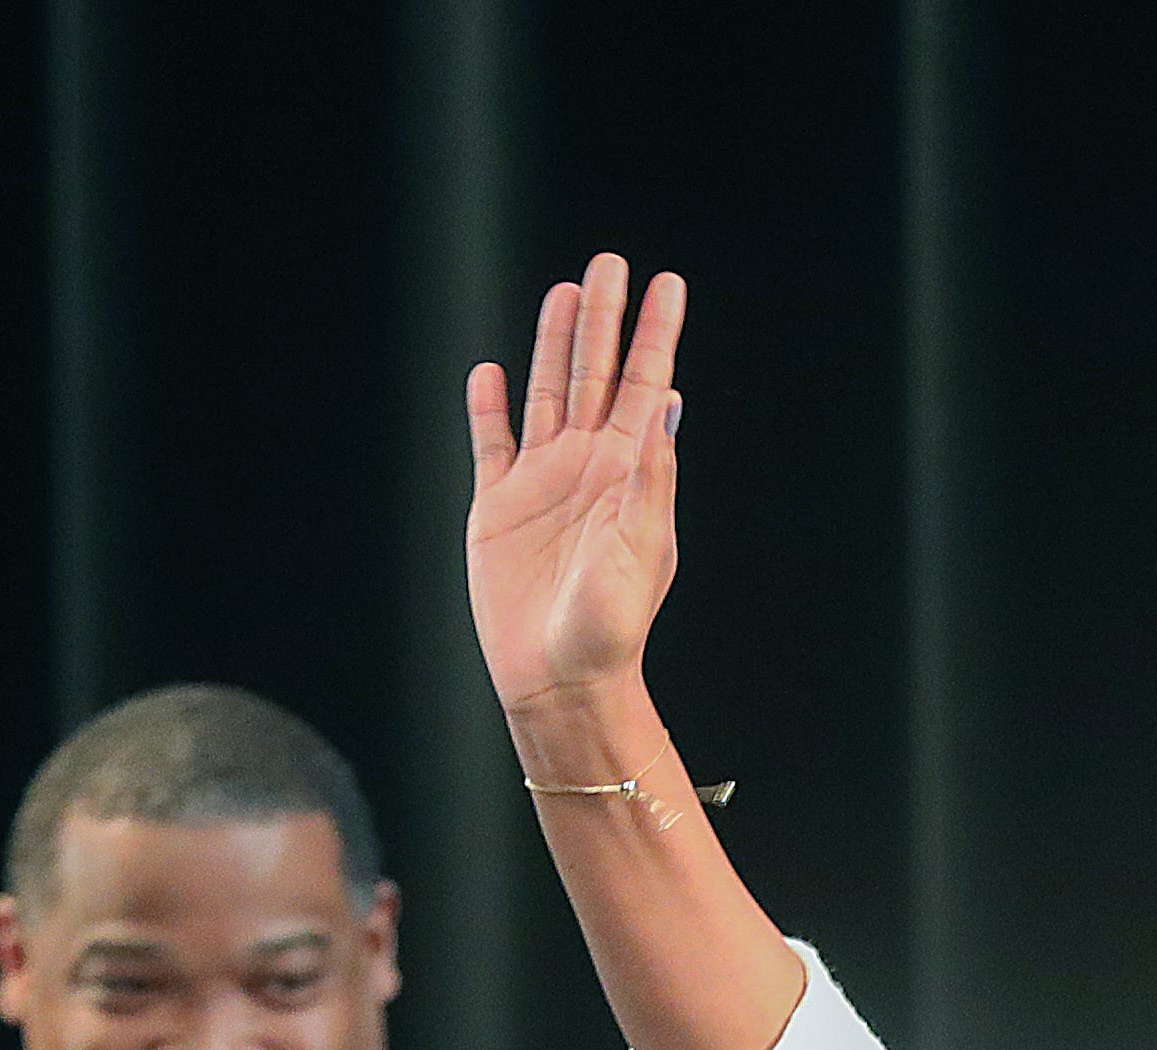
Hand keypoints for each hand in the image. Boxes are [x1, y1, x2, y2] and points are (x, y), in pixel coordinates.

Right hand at [465, 253, 687, 720]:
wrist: (560, 679)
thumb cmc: (609, 626)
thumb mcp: (638, 548)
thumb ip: (647, 476)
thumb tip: (665, 404)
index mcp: (628, 472)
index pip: (645, 384)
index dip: (655, 333)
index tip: (668, 283)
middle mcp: (587, 466)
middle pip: (595, 374)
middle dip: (603, 319)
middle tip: (611, 263)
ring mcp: (542, 483)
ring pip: (547, 395)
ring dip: (553, 346)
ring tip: (564, 294)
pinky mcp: (497, 507)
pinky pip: (491, 444)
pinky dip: (489, 408)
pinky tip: (489, 373)